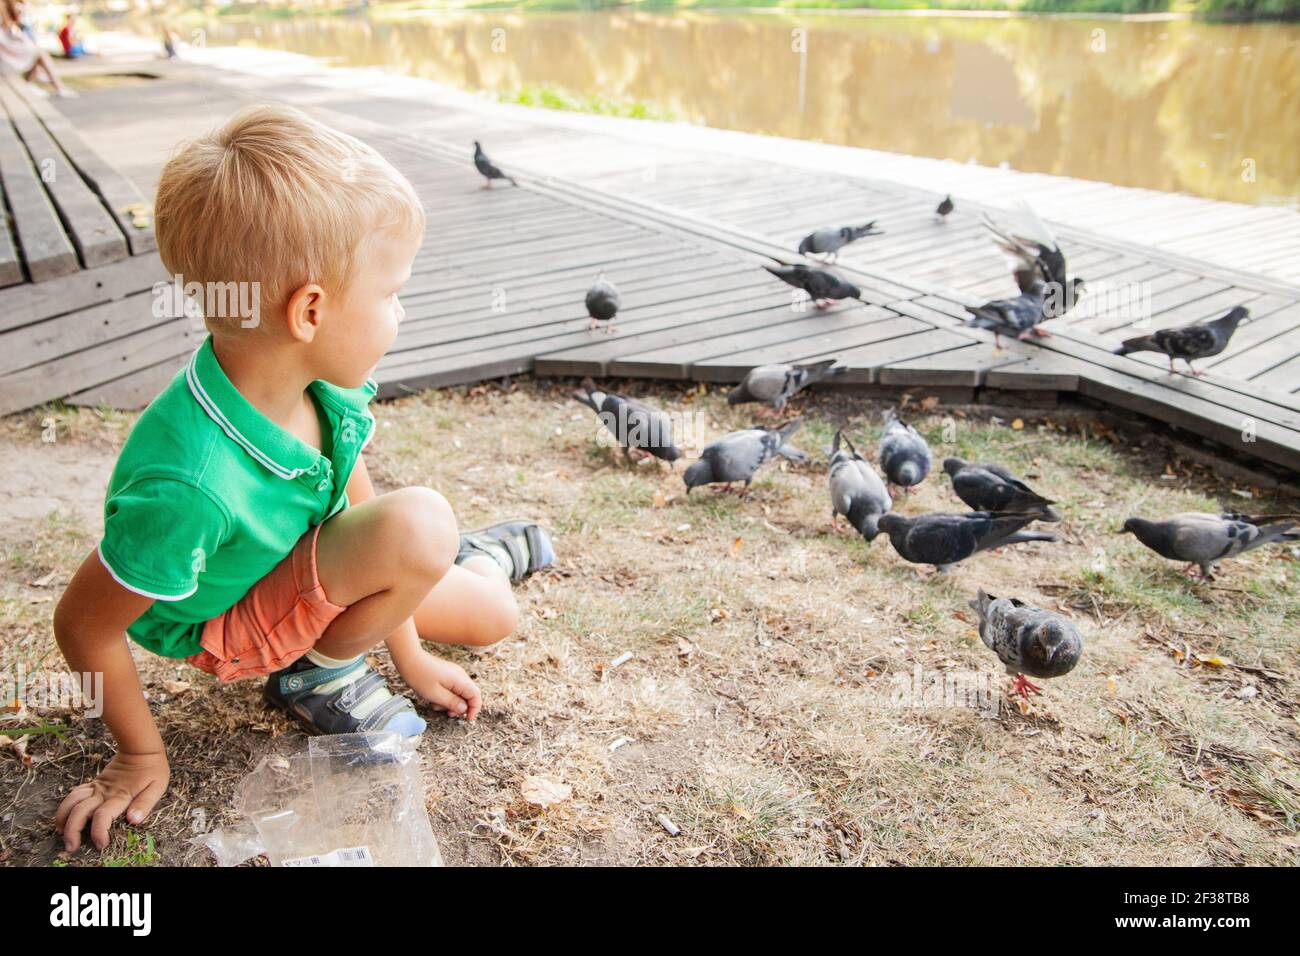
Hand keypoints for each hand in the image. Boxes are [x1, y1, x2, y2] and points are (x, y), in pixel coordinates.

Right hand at [54, 749, 169, 851]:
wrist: (141, 748)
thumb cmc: (152, 769)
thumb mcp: (157, 787)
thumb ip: (145, 804)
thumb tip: (134, 820)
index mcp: (121, 796)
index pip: (103, 816)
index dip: (99, 832)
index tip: (100, 844)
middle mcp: (104, 792)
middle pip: (80, 812)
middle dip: (72, 831)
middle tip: (71, 846)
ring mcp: (96, 787)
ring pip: (72, 801)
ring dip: (63, 817)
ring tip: (61, 832)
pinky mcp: (94, 783)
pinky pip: (74, 793)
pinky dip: (66, 805)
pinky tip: (64, 816)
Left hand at [395, 648, 480, 720]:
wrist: (409, 659)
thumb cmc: (420, 676)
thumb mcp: (436, 695)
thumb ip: (452, 703)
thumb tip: (463, 709)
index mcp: (460, 680)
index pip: (476, 696)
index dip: (474, 709)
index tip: (467, 719)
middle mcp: (460, 675)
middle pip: (468, 695)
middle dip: (459, 707)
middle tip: (448, 714)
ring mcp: (453, 673)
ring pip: (459, 693)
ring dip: (450, 702)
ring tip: (436, 705)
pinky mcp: (446, 673)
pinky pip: (451, 688)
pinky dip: (445, 696)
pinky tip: (433, 698)